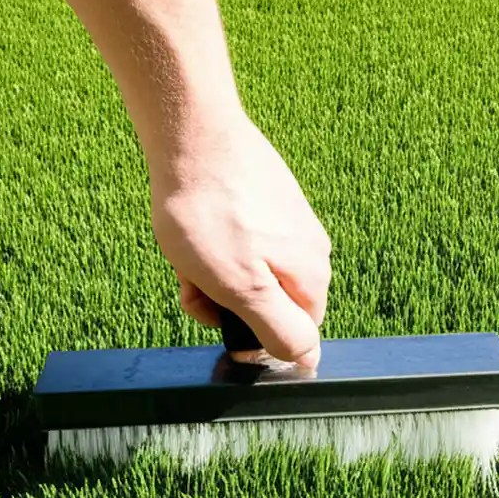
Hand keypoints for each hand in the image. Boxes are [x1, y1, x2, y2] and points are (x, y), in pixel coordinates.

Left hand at [150, 112, 330, 366]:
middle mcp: (309, 247)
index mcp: (312, 275)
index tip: (216, 308)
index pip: (290, 336)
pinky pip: (232, 242)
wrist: (191, 136)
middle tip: (193, 277)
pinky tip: (188, 225)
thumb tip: (308, 361)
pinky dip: (205, 244)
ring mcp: (287, 220)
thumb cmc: (209, 215)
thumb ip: (280, 330)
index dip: (246, 331)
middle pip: (263, 302)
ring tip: (186, 248)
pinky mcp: (262, 199)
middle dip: (221, 299)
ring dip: (206, 272)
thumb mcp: (242, 289)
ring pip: (241, 271)